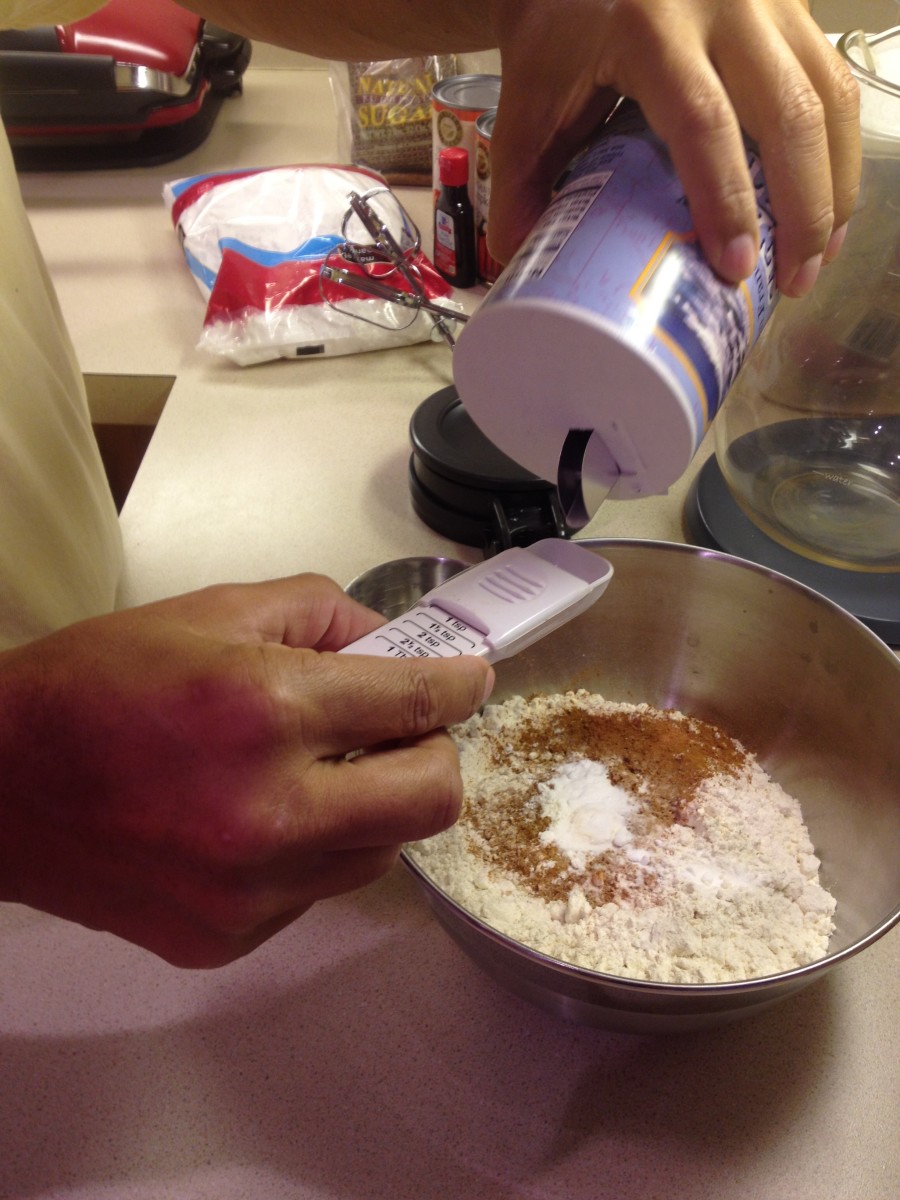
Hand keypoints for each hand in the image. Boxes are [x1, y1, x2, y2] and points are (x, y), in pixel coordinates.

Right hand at [0, 575, 492, 966]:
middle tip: (402, 731)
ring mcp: (252, 892)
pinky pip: (318, 891)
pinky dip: (315, 849)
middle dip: (434, 755)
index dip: (461, 686)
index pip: (414, 703)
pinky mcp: (229, 938)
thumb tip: (390, 646)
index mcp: (263, 711)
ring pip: (381, 852)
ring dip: (372, 805)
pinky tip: (261, 818)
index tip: (473, 681)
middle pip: (430, 800)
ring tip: (317, 772)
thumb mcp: (211, 613)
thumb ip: (318, 615)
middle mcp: (269, 814)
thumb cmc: (96, 686)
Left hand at [486, 0, 860, 295]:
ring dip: (835, 183)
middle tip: (795, 282)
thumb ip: (520, 179)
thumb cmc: (558, 28)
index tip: (735, 268)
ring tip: (819, 255)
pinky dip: (839, 147)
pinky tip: (828, 201)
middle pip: (789, 112)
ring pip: (827, 95)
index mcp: (651, 28)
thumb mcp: (530, 97)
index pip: (703, 121)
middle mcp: (724, 4)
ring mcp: (767, 1)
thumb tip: (518, 260)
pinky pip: (831, 78)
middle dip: (802, 208)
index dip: (725, 199)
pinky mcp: (790, 7)